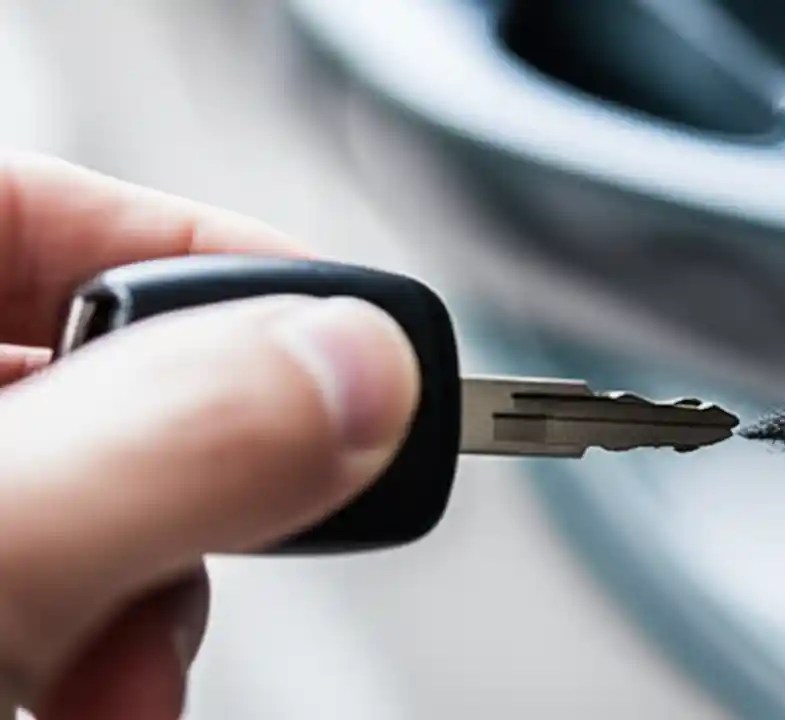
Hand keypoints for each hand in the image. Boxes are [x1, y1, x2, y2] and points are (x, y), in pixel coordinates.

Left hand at [0, 154, 419, 718]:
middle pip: (107, 366)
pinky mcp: (1, 593)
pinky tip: (98, 700)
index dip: (195, 249)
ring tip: (117, 681)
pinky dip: (125, 646)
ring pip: (119, 493)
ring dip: (165, 590)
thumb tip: (360, 370)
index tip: (334, 332)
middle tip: (223, 534)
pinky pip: (90, 582)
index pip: (40, 207)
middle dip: (197, 471)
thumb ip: (171, 447)